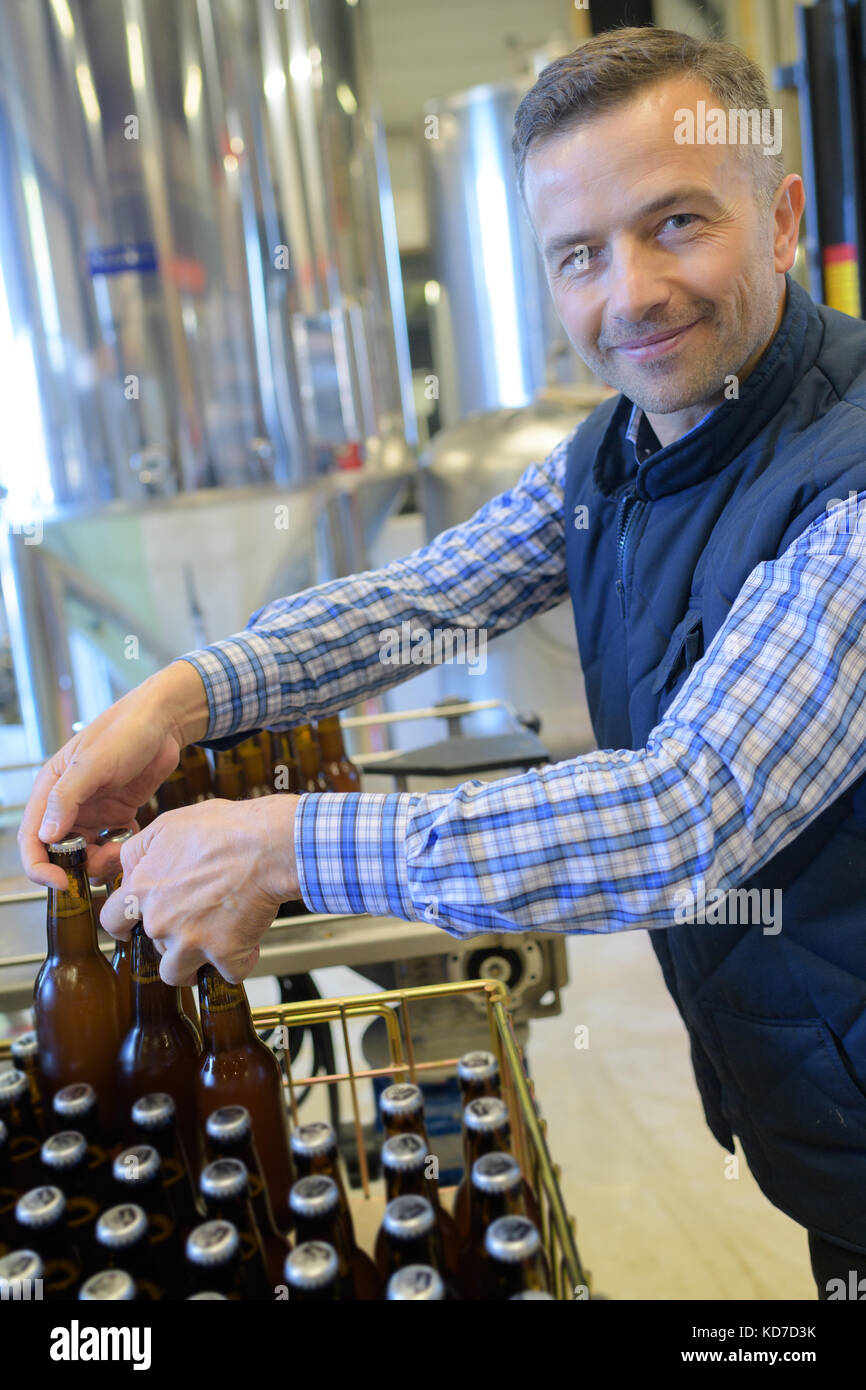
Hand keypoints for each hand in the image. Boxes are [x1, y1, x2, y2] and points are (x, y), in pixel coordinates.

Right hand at [18, 662, 209, 889]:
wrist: (164, 721)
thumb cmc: (125, 731)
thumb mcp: (93, 762)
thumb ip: (67, 798)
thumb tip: (46, 836)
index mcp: (51, 790)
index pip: (32, 839)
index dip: (40, 867)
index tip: (61, 883)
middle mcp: (68, 805)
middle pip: (59, 853)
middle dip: (78, 867)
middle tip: (106, 863)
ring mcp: (93, 811)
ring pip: (88, 854)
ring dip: (103, 861)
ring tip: (125, 849)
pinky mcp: (117, 814)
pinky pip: (113, 845)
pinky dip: (122, 850)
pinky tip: (135, 836)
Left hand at [99, 795, 300, 985]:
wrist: (268, 846)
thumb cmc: (227, 829)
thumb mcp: (170, 824)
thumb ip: (140, 850)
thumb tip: (129, 867)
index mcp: (143, 889)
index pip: (112, 921)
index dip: (124, 926)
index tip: (134, 928)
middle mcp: (160, 921)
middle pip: (153, 948)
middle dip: (173, 938)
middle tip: (197, 922)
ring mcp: (190, 942)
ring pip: (180, 974)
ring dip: (196, 963)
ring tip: (214, 944)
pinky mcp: (223, 955)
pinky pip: (228, 974)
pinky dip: (239, 962)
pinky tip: (247, 943)